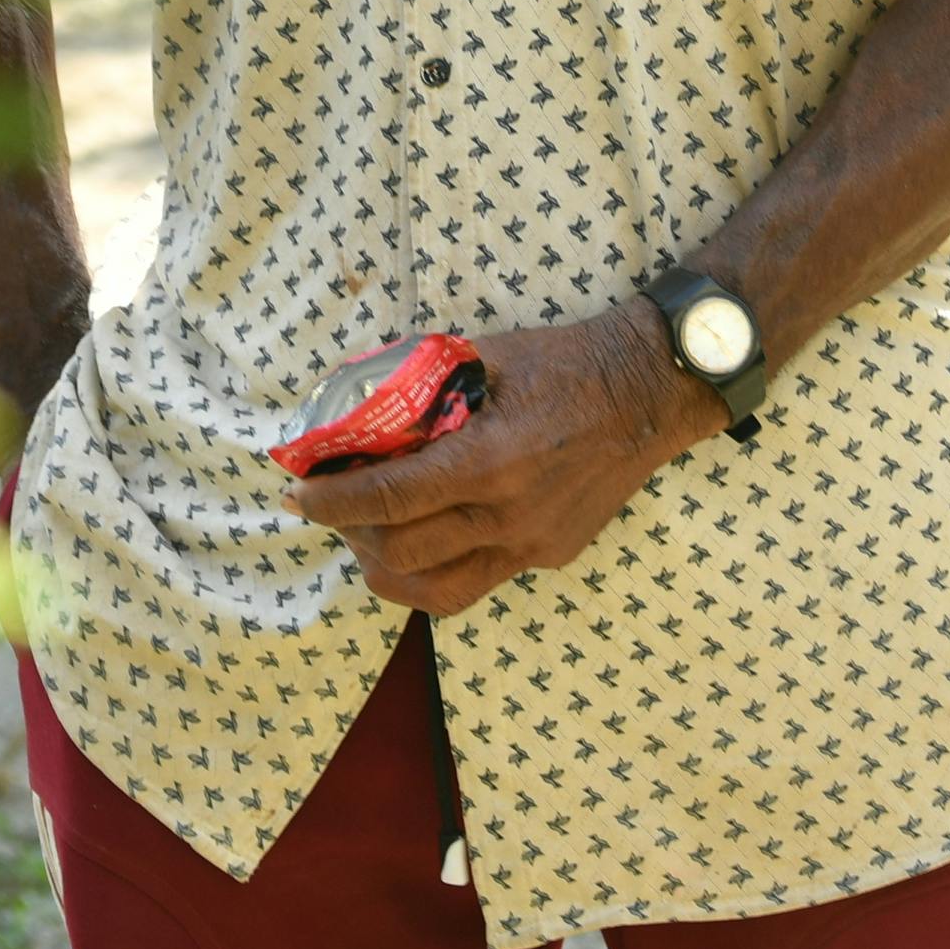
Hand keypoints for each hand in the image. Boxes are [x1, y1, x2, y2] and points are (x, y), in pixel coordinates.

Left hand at [293, 309, 719, 616]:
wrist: (651, 393)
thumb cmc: (566, 363)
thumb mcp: (486, 356)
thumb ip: (422, 384)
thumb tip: (357, 401)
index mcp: (489, 461)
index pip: (389, 499)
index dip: (333, 502)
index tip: (298, 495)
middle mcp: (508, 516)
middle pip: (400, 554)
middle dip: (351, 533)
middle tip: (334, 505)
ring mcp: (531, 544)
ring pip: (435, 592)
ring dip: (388, 569)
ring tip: (369, 538)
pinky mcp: (549, 555)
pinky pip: (477, 580)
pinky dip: (436, 567)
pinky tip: (426, 535)